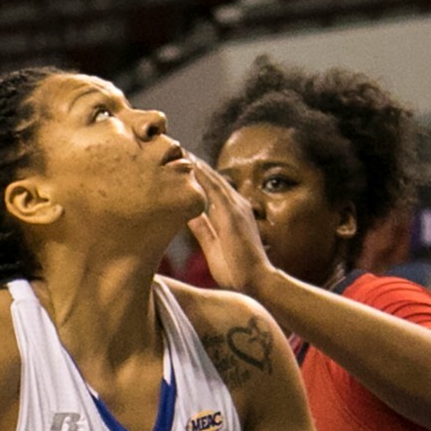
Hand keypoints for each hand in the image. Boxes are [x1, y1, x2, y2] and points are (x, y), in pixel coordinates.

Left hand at [186, 161, 276, 295]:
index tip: (178, 164)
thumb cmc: (236, 270)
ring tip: (177, 149)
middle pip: (211, 178)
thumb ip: (202, 228)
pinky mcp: (232, 214)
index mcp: (231, 213)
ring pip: (212, 178)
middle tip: (174, 148)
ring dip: (195, 163)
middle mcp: (236, 205)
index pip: (211, 188)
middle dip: (193, 163)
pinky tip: (188, 163)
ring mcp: (236, 207)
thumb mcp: (212, 245)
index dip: (195, 175)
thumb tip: (187, 215)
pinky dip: (201, 175)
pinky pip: (214, 188)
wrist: (257, 282)